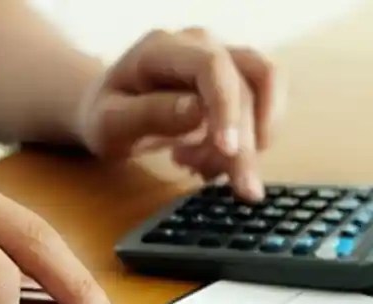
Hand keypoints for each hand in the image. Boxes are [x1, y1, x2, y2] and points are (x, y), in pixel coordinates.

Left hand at [75, 28, 285, 201]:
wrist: (112, 109)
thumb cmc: (107, 116)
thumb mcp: (110, 124)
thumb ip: (150, 115)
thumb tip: (198, 111)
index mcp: (163, 49)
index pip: (212, 66)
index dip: (227, 107)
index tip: (229, 151)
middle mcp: (201, 44)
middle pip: (246, 85)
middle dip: (247, 144)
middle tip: (240, 189)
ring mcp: (223, 58)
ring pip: (266, 90)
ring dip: (254, 139)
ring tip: (209, 170)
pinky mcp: (237, 80)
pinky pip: (262, 106)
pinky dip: (250, 142)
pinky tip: (212, 164)